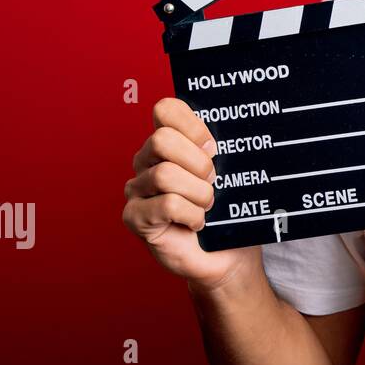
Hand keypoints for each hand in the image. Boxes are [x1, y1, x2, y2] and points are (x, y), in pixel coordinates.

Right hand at [122, 98, 260, 289]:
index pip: (166, 109)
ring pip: (164, 174)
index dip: (193, 125)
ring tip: (207, 205)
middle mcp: (146, 161)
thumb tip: (229, 129)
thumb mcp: (230, 172)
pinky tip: (197, 223)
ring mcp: (136, 189)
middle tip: (213, 181)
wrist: (228, 255)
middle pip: (162, 139)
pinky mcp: (134, 217)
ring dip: (199, 193)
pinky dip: (192, 214)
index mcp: (169, 142)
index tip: (213, 148)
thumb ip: (222, 147)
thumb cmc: (228, 210)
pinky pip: (166, 205)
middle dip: (198, 162)